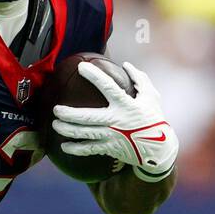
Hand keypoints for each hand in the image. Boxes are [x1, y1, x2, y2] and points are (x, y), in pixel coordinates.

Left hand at [52, 61, 178, 180]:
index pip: (108, 87)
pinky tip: (64, 146)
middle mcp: (116, 121)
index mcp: (126, 105)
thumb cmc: (154, 118)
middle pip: (88, 117)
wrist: (159, 149)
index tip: (82, 67)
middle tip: (56, 109)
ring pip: (85, 134)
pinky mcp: (110, 148)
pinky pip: (89, 149)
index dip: (94, 76)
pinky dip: (76, 149)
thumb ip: (140, 79)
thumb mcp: (152, 96)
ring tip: (55, 125)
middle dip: (69, 114)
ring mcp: (112, 136)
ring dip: (68, 130)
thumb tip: (126, 64)